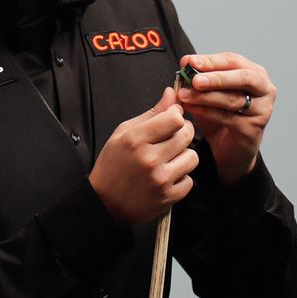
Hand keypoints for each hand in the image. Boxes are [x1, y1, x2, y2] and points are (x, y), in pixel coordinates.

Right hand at [89, 87, 198, 224]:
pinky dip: (180, 177)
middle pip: (187, 135)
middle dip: (183, 132)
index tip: (171, 119)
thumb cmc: (112, 166)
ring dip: (183, 156)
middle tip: (172, 137)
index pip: (174, 118)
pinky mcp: (168, 196)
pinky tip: (166, 176)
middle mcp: (149, 158)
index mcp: (135, 139)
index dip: (176, 116)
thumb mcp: (123, 134)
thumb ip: (150, 114)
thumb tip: (170, 94)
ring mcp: (160, 179)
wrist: (104, 203)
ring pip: (192, 157)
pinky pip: (190, 180)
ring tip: (168, 159)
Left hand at [176, 52, 275, 186]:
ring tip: (184, 94)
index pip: (233, 61)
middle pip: (243, 77)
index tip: (189, 62)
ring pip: (233, 99)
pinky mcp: (252, 129)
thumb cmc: (220, 115)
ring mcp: (261, 110)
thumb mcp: (209, 92)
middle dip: (216, 77)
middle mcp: (264, 89)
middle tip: (194, 79)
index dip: (211, 60)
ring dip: (205, 96)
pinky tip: (190, 107)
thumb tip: (186, 62)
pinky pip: (227, 117)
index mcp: (254, 73)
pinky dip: (205, 111)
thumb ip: (199, 77)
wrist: (228, 147)